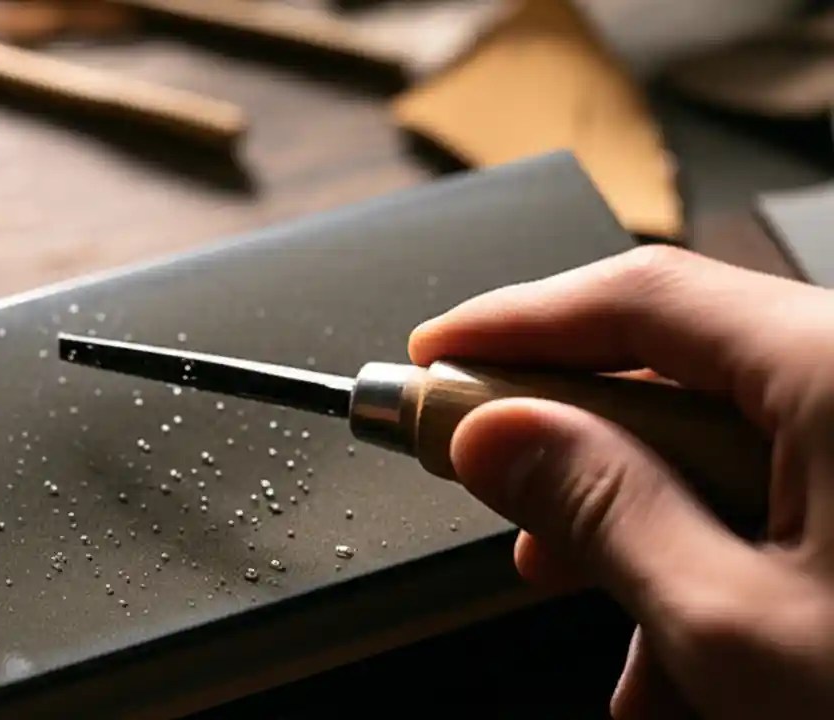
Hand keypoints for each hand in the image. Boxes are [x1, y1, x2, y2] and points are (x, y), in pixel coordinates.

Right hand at [409, 246, 833, 718]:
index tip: (438, 358)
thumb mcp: (737, 627)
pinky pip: (798, 500)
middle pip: (682, 377)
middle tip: (502, 501)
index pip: (639, 296)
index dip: (516, 321)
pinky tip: (700, 669)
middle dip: (582, 452)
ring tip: (615, 644)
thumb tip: (496, 434)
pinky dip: (732, 570)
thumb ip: (603, 509)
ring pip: (737, 455)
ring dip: (655, 538)